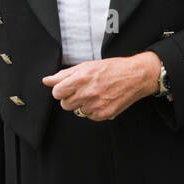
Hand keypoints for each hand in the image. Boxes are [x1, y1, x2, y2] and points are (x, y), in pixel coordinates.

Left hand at [42, 52, 160, 120]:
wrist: (136, 76)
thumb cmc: (112, 69)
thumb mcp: (86, 66)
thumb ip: (64, 74)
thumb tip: (47, 80)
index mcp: (80, 79)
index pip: (57, 93)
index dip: (62, 90)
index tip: (69, 88)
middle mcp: (87, 93)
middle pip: (66, 105)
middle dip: (72, 98)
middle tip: (84, 90)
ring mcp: (96, 105)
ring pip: (78, 112)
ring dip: (84, 105)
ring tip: (96, 94)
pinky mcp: (105, 114)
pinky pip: (91, 117)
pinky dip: (95, 110)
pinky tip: (103, 100)